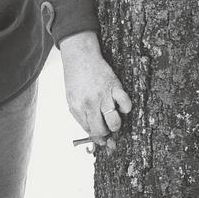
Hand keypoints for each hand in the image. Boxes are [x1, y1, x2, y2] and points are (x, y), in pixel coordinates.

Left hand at [60, 31, 131, 150]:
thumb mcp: (72, 99)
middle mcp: (89, 103)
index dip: (96, 137)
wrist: (80, 57)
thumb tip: (93, 132)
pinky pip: (126, 104)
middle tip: (108, 129)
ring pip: (114, 122)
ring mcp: (103, 96)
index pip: (89, 130)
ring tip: (114, 120)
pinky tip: (121, 106)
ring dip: (116, 125)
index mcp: (77, 107)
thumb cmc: (76, 79)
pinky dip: (126, 108)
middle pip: (101, 129)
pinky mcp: (114, 87)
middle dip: (106, 133)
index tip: (101, 139)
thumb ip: (81, 115)